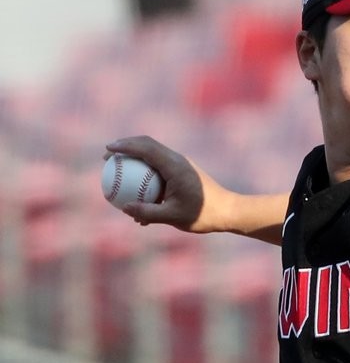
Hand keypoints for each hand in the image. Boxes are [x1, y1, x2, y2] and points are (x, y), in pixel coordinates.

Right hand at [105, 136, 229, 232]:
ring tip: (118, 170)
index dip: (124, 146)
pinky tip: (137, 191)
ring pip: (153, 155)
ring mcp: (181, 165)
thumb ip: (148, 213)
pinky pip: (160, 168)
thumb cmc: (202, 215)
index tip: (108, 150)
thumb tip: (124, 208)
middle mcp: (178, 160)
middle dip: (126, 147)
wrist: (228, 212)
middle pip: (147, 145)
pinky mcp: (183, 172)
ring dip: (135, 158)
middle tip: (108, 156)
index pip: (145, 148)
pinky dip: (146, 173)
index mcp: (174, 165)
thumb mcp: (173, 217)